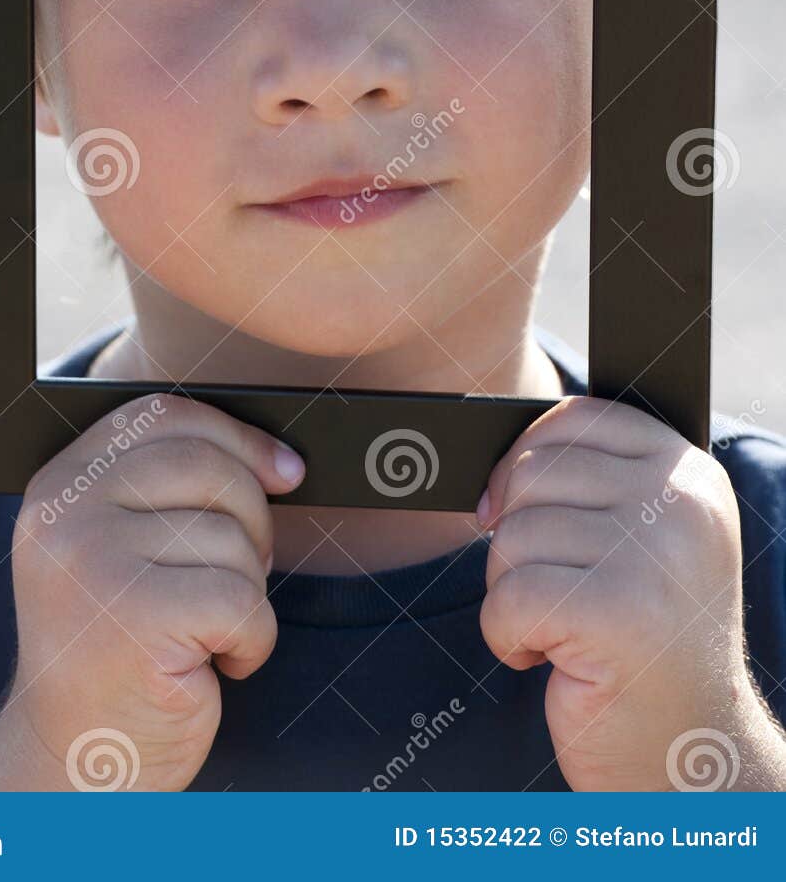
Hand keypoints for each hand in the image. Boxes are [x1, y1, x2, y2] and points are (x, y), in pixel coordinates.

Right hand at [0, 392, 304, 791]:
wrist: (70, 767)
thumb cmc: (115, 654)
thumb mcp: (119, 551)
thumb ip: (166, 493)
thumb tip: (280, 462)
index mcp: (60, 484)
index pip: (163, 415)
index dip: (236, 436)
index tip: (283, 471)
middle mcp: (65, 513)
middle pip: (209, 468)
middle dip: (252, 524)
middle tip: (235, 579)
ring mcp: (92, 562)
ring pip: (230, 538)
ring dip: (247, 595)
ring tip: (204, 633)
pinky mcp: (132, 618)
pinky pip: (242, 601)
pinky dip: (252, 641)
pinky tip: (216, 664)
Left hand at [477, 394, 783, 790]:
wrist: (690, 760)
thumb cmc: (644, 645)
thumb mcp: (639, 541)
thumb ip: (587, 483)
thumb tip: (489, 461)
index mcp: (690, 475)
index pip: (578, 419)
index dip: (526, 460)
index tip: (515, 511)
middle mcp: (682, 505)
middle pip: (533, 475)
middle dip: (513, 538)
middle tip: (548, 591)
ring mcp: (656, 557)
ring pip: (513, 538)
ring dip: (511, 594)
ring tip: (560, 630)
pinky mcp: (618, 614)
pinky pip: (508, 599)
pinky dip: (506, 637)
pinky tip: (549, 659)